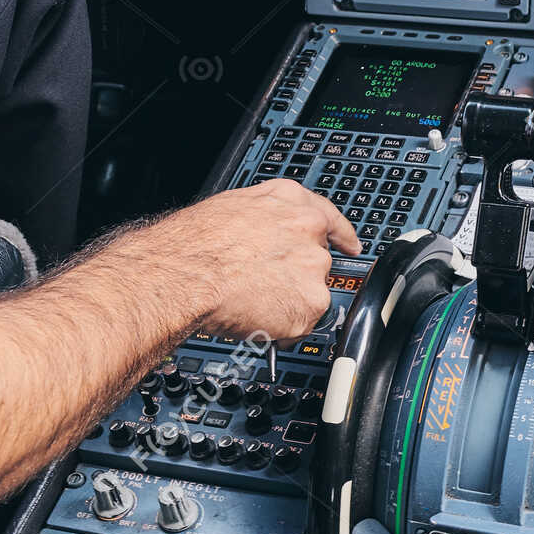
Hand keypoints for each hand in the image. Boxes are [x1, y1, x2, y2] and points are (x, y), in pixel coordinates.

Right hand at [158, 179, 361, 340]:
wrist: (184, 275)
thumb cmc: (193, 245)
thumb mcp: (231, 208)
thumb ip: (263, 218)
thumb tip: (263, 233)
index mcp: (290, 203)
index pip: (330, 218)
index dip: (341, 236)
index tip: (350, 246)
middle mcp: (309, 232)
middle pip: (317, 264)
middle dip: (294, 279)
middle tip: (261, 286)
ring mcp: (312, 270)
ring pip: (309, 296)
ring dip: (286, 304)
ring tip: (250, 302)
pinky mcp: (308, 306)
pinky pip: (300, 326)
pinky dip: (280, 330)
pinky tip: (254, 318)